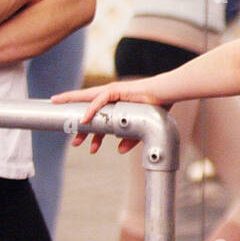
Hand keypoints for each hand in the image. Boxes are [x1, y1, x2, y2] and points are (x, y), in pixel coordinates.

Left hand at [51, 81, 169, 154]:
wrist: (165, 94)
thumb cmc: (156, 106)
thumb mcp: (140, 127)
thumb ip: (130, 138)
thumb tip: (120, 150)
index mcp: (116, 106)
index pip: (97, 116)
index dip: (87, 127)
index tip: (79, 137)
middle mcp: (110, 98)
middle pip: (89, 112)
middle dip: (80, 128)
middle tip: (74, 143)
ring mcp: (111, 93)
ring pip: (87, 102)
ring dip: (78, 117)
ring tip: (73, 131)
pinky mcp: (116, 90)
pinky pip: (99, 100)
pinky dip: (91, 110)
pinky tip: (85, 120)